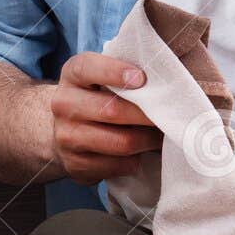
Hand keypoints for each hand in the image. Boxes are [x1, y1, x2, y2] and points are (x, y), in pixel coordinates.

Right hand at [49, 52, 162, 184]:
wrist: (65, 128)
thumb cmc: (95, 95)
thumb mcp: (100, 76)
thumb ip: (123, 73)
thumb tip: (162, 79)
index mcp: (72, 74)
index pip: (88, 68)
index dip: (115, 72)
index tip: (142, 78)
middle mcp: (63, 104)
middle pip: (111, 110)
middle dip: (146, 115)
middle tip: (170, 115)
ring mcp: (66, 136)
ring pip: (119, 142)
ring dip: (147, 140)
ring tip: (161, 136)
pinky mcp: (74, 164)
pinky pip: (116, 166)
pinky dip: (135, 160)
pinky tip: (142, 153)